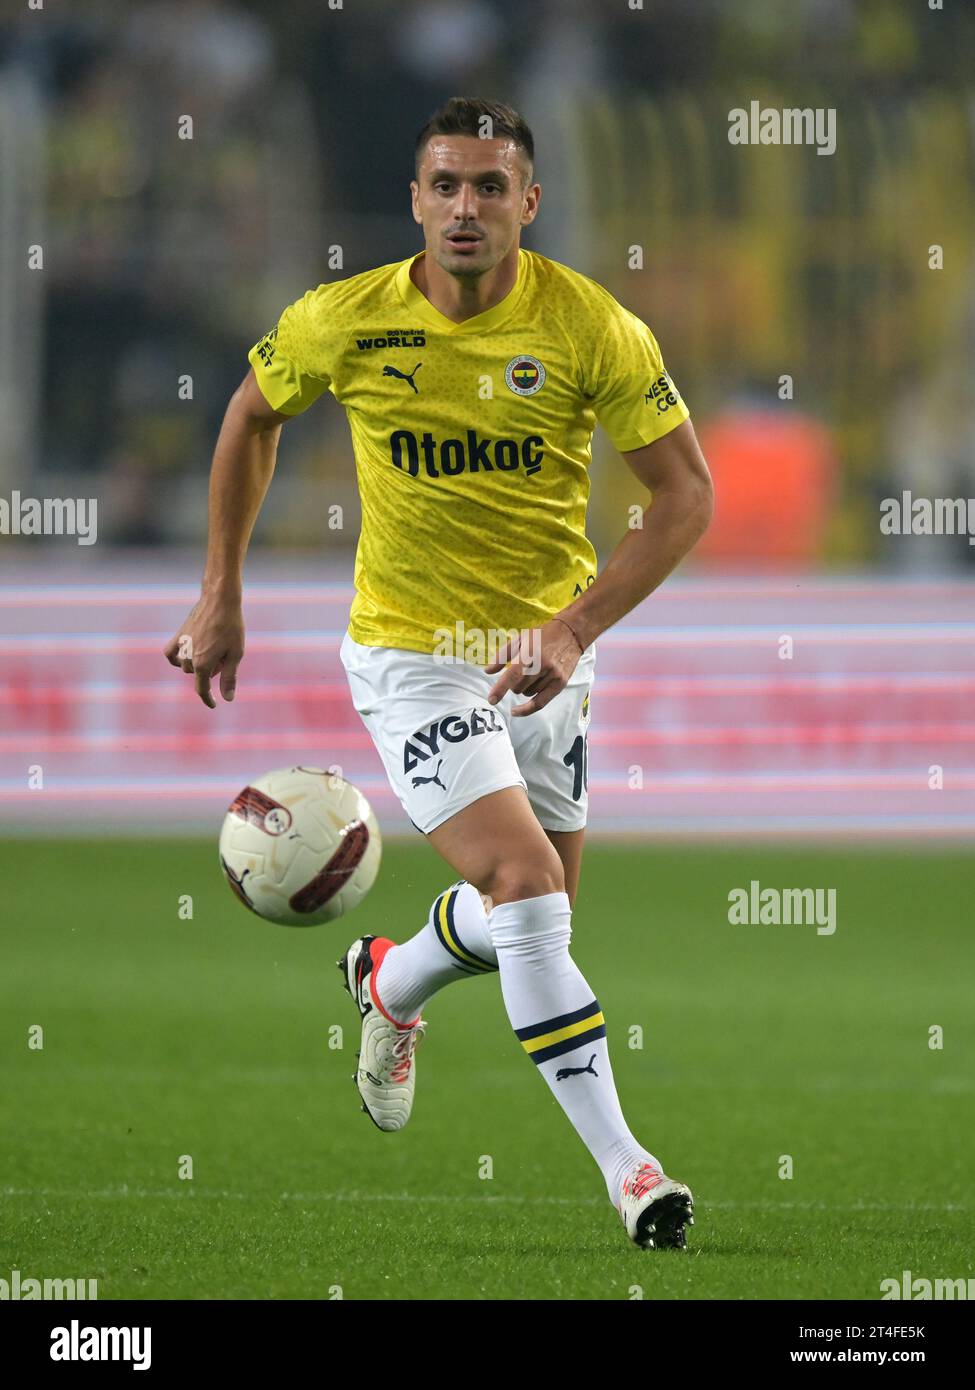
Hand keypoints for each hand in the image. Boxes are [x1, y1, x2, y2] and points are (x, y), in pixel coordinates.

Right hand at [163, 592, 244, 708]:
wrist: (219, 600)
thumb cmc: (231, 626)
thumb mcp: (236, 654)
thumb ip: (229, 677)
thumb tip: (227, 698)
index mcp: (203, 664)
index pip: (202, 689)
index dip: (208, 699)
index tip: (214, 704)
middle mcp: (188, 657)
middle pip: (197, 675)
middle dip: (211, 672)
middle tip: (225, 655)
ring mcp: (181, 646)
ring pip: (185, 666)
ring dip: (197, 664)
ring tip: (214, 649)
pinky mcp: (178, 635)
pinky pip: (170, 654)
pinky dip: (176, 658)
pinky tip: (185, 656)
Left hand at [484, 618, 583, 715]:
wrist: (570, 633)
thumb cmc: (542, 635)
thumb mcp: (520, 639)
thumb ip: (502, 655)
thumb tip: (487, 671)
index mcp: (530, 652)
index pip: (513, 675)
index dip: (501, 688)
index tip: (491, 700)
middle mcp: (542, 665)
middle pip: (518, 687)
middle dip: (513, 683)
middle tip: (519, 673)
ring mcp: (553, 675)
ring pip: (527, 693)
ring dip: (524, 688)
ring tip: (531, 675)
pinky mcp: (560, 683)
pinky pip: (540, 703)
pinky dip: (527, 709)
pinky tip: (516, 711)